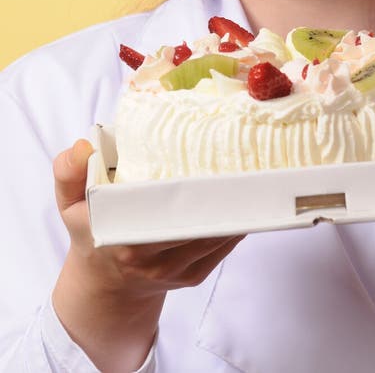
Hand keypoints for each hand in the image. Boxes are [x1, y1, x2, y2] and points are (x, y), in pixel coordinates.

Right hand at [52, 139, 243, 371]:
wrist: (104, 284)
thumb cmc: (90, 232)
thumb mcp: (69, 202)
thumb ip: (67, 172)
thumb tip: (82, 146)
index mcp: (120, 235)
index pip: (161, 206)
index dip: (189, 185)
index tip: (207, 159)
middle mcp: (150, 257)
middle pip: (197, 219)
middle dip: (220, 192)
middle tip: (240, 158)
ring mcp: (175, 270)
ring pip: (215, 234)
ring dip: (235, 207)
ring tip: (249, 174)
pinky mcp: (193, 277)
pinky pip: (222, 248)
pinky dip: (236, 224)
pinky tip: (245, 201)